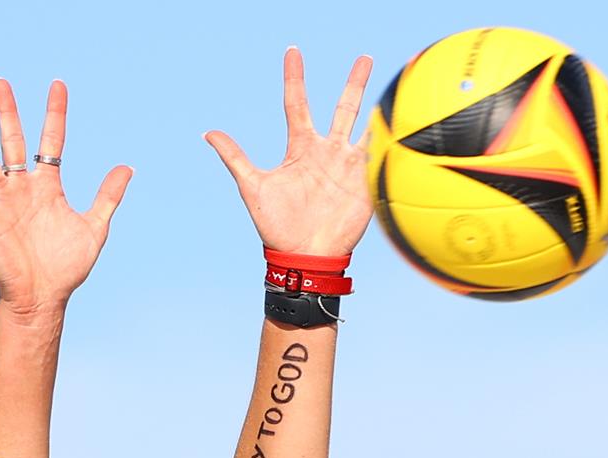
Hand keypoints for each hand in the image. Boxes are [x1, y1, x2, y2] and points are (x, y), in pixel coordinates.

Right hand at [0, 80, 131, 319]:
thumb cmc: (66, 267)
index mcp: (48, 187)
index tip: (58, 85)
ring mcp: (3, 202)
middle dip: (8, 112)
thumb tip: (128, 167)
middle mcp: (23, 188)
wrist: (43, 298)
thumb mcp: (94, 228)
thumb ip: (108, 197)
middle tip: (1, 82)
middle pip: (14, 141)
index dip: (55, 113)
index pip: (52, 141)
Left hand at [205, 48, 374, 256]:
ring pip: (366, 127)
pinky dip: (387, 139)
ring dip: (378, 107)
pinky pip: (378, 155)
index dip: (294, 78)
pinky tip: (399, 121)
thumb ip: (235, 157)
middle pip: (344, 108)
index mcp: (301, 148)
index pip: (297, 104)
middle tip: (365, 58)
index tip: (293, 52)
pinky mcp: (365, 183)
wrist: (305, 256)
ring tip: (392, 86)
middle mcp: (327, 151)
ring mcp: (349, 166)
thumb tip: (208, 133)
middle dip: (355, 83)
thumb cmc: (277, 226)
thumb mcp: (253, 187)